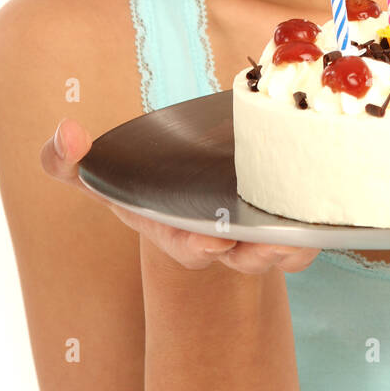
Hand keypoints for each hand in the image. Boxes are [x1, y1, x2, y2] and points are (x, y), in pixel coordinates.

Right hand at [41, 117, 320, 275]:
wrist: (191, 169)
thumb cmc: (140, 175)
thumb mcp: (99, 169)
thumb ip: (66, 160)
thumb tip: (66, 134)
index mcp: (174, 229)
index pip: (186, 246)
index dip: (196, 247)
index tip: (208, 243)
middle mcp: (217, 237)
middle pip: (239, 256)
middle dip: (252, 255)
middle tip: (266, 244)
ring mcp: (251, 229)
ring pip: (277, 251)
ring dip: (289, 248)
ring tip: (297, 237)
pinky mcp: (282, 214)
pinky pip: (303, 231)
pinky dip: (313, 230)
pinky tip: (323, 217)